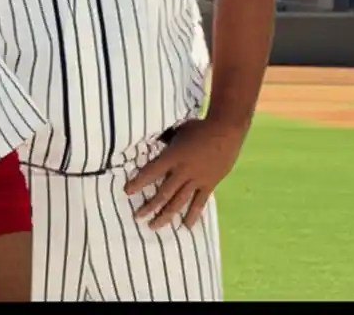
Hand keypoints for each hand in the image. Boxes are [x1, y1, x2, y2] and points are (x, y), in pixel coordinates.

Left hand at [123, 118, 246, 229]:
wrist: (226, 130)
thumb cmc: (199, 127)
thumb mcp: (176, 130)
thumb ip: (164, 140)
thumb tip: (152, 142)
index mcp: (172, 157)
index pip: (150, 172)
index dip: (138, 183)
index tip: (127, 192)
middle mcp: (183, 172)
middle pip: (163, 193)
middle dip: (149, 206)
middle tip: (137, 217)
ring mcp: (197, 180)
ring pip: (179, 202)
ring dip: (166, 215)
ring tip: (154, 226)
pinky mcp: (209, 184)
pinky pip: (200, 203)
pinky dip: (193, 214)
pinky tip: (186, 226)